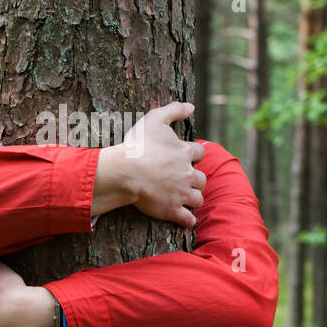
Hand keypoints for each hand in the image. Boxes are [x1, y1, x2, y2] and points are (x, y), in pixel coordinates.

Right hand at [92, 101, 204, 228]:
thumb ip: (174, 110)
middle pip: (201, 179)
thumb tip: (191, 106)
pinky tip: (187, 220)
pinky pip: (187, 219)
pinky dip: (188, 220)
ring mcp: (181, 193)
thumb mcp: (155, 119)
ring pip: (197, 199)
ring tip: (186, 198)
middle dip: (195, 179)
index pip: (199, 153)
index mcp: (185, 152)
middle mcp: (188, 174)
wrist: (125, 172)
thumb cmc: (138, 145)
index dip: (193, 154)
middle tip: (185, 180)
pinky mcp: (171, 210)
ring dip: (193, 198)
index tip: (186, 156)